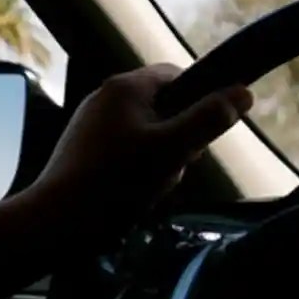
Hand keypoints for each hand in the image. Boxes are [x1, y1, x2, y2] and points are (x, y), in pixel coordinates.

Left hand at [22, 63, 251, 242]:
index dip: (199, 102)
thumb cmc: (115, 183)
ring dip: (159, 160)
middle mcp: (104, 97)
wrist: (55, 223)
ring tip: (148, 187)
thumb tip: (243, 93)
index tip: (202, 136)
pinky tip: (130, 196)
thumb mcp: (173, 151)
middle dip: (178, 139)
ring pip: (146, 134)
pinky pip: (124, 152)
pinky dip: (136, 171)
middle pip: (164, 107)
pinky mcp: (82, 149)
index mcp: (125, 86)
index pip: (178, 76)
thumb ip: (208, 120)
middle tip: (173, 168)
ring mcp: (90, 123)